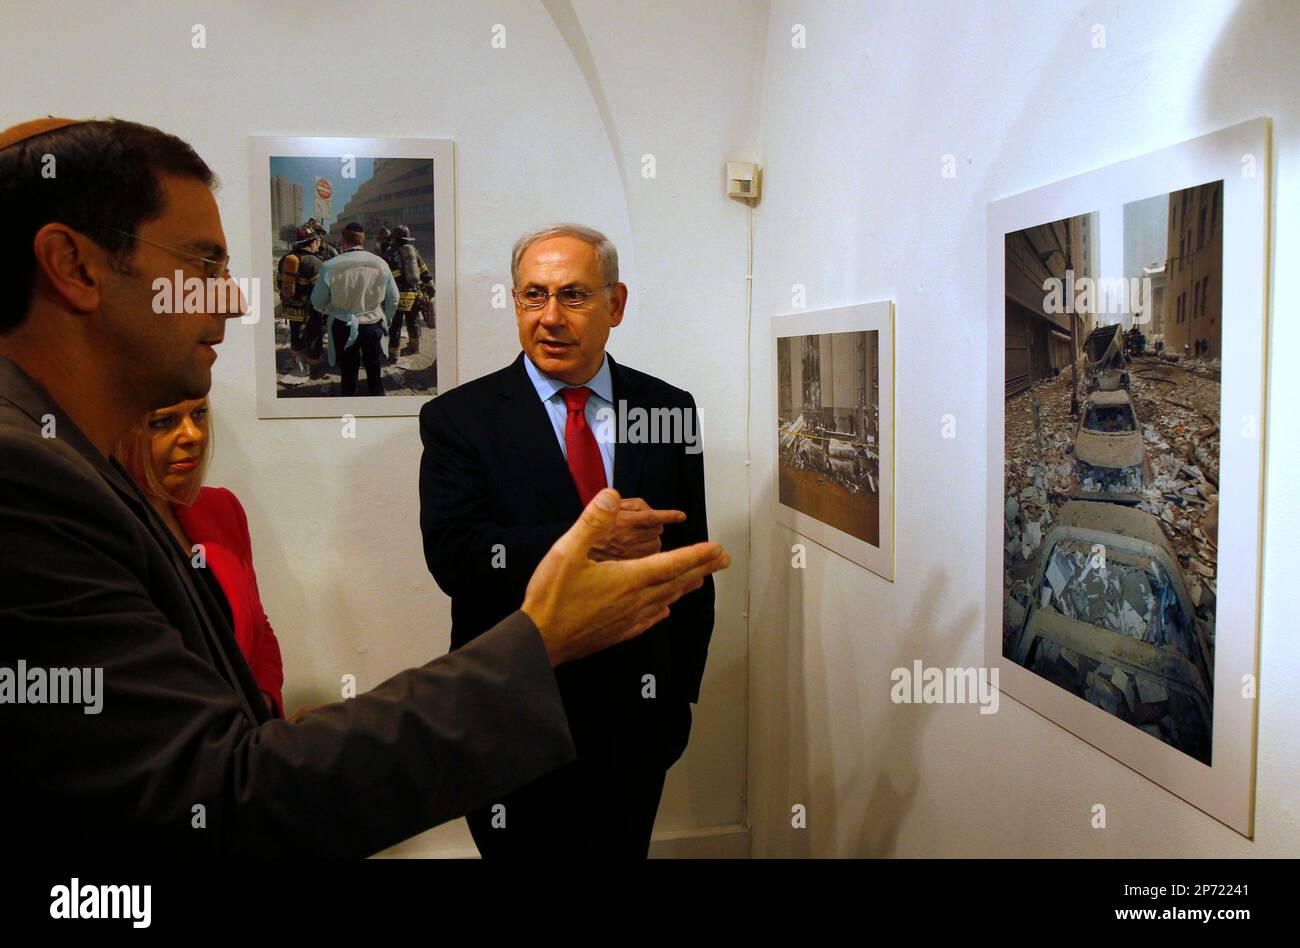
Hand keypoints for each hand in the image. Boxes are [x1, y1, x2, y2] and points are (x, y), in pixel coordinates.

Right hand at [523, 488, 728, 666]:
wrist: (539, 640)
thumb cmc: (552, 597)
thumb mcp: (567, 551)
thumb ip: (592, 522)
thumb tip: (611, 496)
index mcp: (628, 578)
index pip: (672, 563)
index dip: (697, 554)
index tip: (717, 548)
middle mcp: (635, 600)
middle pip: (676, 582)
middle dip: (702, 569)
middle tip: (723, 561)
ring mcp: (628, 619)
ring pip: (666, 600)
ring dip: (686, 587)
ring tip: (700, 580)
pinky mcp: (618, 632)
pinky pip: (649, 619)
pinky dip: (662, 610)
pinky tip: (664, 610)